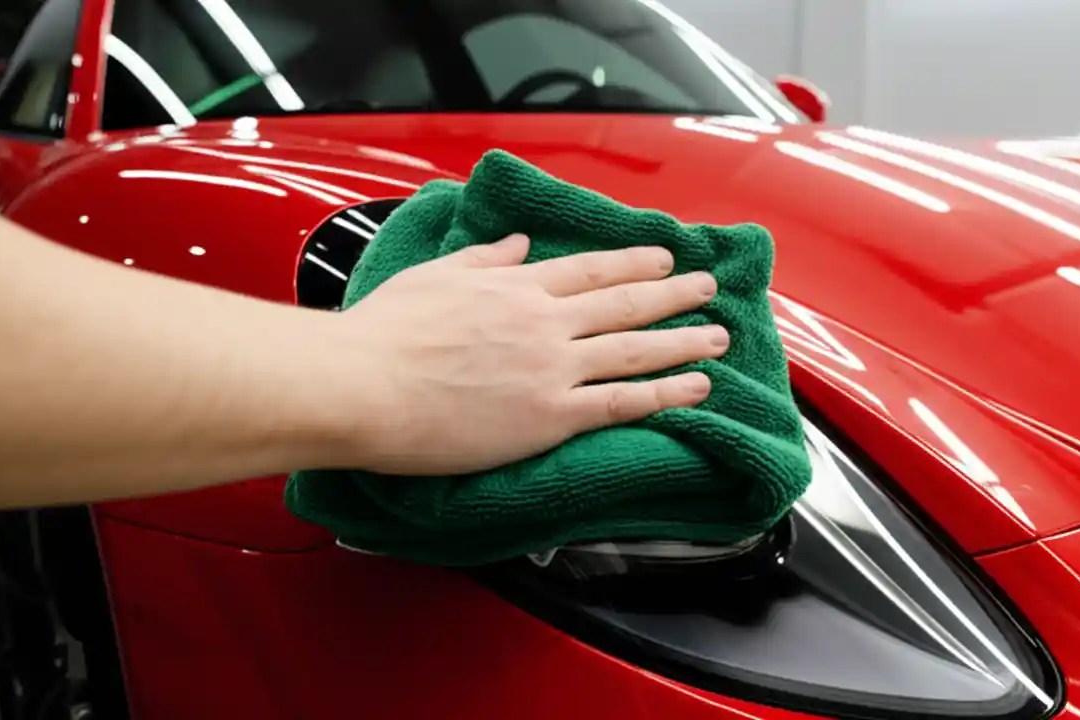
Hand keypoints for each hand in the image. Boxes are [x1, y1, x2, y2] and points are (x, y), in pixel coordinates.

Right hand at [324, 233, 726, 474]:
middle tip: (708, 286)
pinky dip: (666, 393)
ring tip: (718, 336)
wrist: (361, 385)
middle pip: (625, 303)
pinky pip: (622, 402)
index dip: (633, 262)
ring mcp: (552, 368)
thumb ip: (485, 258)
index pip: (590, 269)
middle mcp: (544, 321)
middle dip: (673, 293)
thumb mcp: (435, 276)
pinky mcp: (549, 416)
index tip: (664, 256)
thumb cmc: (383, 333)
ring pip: (635, 349)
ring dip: (683, 340)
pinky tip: (697, 388)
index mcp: (514, 286)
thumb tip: (521, 244)